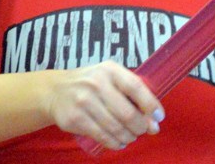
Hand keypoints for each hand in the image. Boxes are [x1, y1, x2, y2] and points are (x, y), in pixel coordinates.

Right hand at [47, 60, 164, 150]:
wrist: (56, 91)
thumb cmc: (91, 84)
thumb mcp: (109, 77)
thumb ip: (131, 92)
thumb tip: (154, 120)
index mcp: (109, 70)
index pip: (135, 87)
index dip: (150, 104)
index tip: (159, 117)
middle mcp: (96, 84)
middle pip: (127, 113)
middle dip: (141, 126)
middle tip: (144, 130)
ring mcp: (83, 102)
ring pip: (115, 128)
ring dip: (129, 136)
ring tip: (131, 136)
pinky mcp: (74, 119)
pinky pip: (102, 136)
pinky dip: (115, 143)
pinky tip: (119, 142)